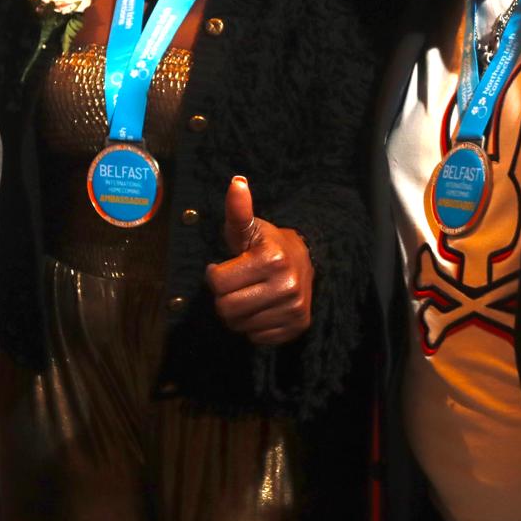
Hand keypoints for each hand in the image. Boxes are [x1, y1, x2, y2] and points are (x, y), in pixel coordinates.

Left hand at [204, 176, 312, 344]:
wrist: (305, 263)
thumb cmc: (267, 245)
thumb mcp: (249, 229)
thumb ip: (238, 210)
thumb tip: (237, 182)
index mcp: (271, 259)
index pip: (217, 283)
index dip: (214, 275)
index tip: (225, 268)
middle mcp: (287, 286)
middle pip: (226, 309)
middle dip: (224, 298)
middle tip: (235, 286)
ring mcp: (294, 309)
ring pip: (239, 326)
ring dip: (238, 314)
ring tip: (249, 296)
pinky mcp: (297, 327)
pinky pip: (256, 338)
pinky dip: (253, 327)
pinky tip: (262, 309)